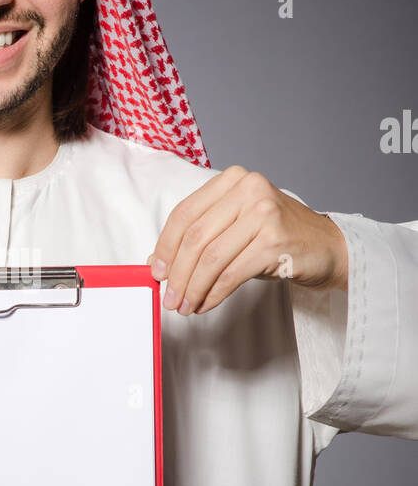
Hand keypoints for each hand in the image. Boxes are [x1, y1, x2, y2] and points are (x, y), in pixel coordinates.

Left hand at [146, 166, 348, 315]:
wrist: (328, 248)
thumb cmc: (278, 236)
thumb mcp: (236, 226)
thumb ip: (201, 236)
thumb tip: (157, 261)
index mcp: (234, 179)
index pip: (185, 213)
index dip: (165, 246)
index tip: (156, 271)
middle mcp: (249, 190)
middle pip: (195, 237)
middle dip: (177, 273)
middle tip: (169, 297)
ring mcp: (263, 214)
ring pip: (211, 258)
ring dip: (193, 288)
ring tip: (185, 306)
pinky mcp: (273, 242)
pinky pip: (231, 274)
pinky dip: (213, 294)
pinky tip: (206, 304)